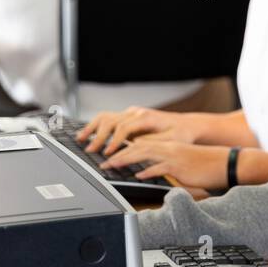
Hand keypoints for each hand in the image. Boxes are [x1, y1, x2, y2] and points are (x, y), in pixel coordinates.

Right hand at [77, 106, 199, 155]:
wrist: (187, 125)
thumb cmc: (181, 134)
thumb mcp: (171, 140)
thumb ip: (151, 142)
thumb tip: (133, 146)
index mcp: (146, 118)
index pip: (124, 128)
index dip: (114, 141)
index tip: (107, 153)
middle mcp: (137, 113)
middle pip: (111, 121)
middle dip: (99, 137)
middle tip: (91, 150)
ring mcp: (131, 113)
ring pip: (106, 116)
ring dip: (92, 128)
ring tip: (80, 139)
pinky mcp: (128, 117)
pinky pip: (108, 119)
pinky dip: (96, 126)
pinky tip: (86, 133)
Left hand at [98, 140, 229, 191]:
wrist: (227, 163)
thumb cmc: (208, 165)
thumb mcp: (184, 163)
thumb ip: (166, 165)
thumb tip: (150, 172)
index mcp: (169, 146)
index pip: (142, 145)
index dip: (124, 150)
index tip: (110, 156)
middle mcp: (169, 148)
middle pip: (138, 147)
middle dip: (118, 154)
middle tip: (104, 162)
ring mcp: (174, 156)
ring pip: (144, 154)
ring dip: (126, 160)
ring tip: (112, 165)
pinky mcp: (180, 166)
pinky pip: (160, 168)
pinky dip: (147, 172)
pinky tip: (138, 176)